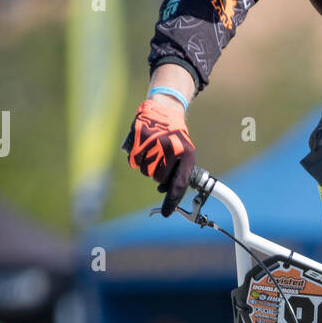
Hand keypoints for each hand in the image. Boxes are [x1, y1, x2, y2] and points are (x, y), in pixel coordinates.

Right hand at [123, 96, 195, 216]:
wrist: (165, 109)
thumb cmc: (175, 136)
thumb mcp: (184, 152)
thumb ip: (178, 174)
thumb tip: (166, 194)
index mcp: (186, 153)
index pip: (179, 184)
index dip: (172, 200)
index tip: (167, 213)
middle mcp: (171, 148)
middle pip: (159, 179)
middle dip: (159, 175)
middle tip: (161, 161)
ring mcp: (154, 143)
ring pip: (146, 172)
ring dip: (148, 166)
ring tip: (154, 151)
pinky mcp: (140, 137)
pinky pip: (134, 162)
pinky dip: (137, 159)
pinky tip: (144, 148)